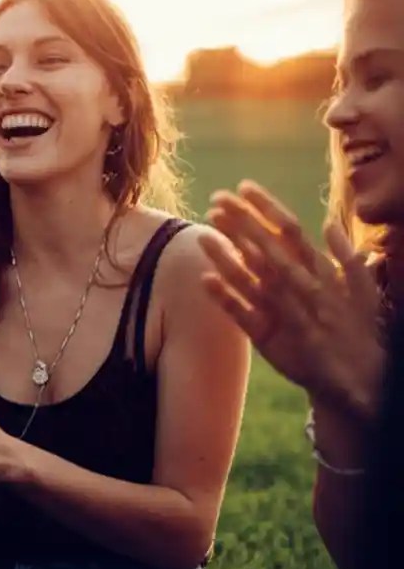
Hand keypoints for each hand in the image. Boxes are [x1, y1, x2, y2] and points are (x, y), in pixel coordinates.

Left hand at [200, 181, 384, 419]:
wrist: (357, 381)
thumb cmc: (360, 331)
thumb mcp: (365, 292)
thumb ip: (347, 257)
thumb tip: (330, 224)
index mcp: (322, 273)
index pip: (290, 230)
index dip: (266, 208)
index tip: (243, 187)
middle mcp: (300, 290)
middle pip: (265, 248)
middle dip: (240, 222)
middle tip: (216, 198)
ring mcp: (283, 313)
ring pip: (249, 278)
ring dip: (225, 254)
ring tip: (202, 232)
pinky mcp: (268, 338)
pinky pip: (242, 314)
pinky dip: (224, 297)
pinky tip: (204, 278)